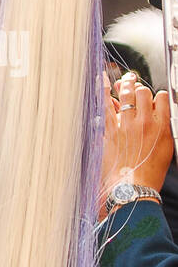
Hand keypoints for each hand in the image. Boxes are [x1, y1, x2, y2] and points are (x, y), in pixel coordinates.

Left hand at [101, 71, 172, 218]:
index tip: (152, 98)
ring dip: (123, 84)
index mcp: (162, 126)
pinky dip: (102, 92)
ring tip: (123, 78)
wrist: (133, 187)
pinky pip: (105, 107)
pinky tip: (101, 82)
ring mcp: (125, 126)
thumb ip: (161, 129)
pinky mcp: (109, 131)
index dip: (157, 95)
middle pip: (142, 93)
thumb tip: (155, 115)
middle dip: (138, 86)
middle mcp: (144, 122)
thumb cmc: (150, 172)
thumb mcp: (166, 148)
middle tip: (133, 81)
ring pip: (124, 96)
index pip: (162, 98)